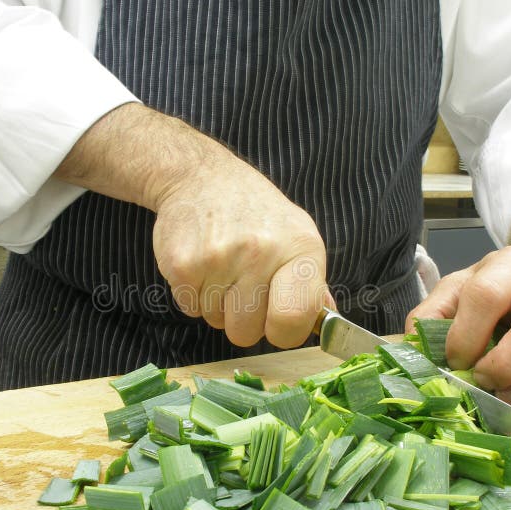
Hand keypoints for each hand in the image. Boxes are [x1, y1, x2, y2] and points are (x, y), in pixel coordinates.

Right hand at [55, 103, 327, 347]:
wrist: (202, 176)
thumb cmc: (255, 213)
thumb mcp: (295, 236)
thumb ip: (312, 284)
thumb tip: (327, 320)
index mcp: (300, 248)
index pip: (294, 319)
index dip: (284, 332)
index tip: (277, 322)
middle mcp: (262, 252)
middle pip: (247, 333)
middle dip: (242, 319)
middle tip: (241, 284)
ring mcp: (220, 258)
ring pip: (216, 321)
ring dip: (216, 304)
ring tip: (221, 266)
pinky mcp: (183, 264)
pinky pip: (189, 309)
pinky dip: (192, 294)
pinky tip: (201, 262)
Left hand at [407, 196, 510, 419]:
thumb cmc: (498, 288)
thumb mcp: (458, 288)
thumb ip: (432, 314)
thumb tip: (412, 347)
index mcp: (510, 266)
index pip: (488, 295)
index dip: (467, 334)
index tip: (455, 362)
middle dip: (508, 362)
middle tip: (485, 382)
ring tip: (508, 400)